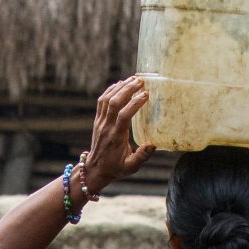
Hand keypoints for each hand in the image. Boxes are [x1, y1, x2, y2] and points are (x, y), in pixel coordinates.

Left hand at [82, 75, 154, 193]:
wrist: (95, 169)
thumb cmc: (116, 168)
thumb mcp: (131, 167)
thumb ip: (142, 156)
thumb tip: (153, 145)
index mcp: (116, 137)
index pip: (124, 115)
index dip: (134, 103)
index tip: (146, 94)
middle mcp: (107, 127)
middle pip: (114, 102)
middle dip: (128, 89)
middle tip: (141, 81)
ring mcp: (100, 122)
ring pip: (107, 99)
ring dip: (120, 87)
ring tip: (133, 79)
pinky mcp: (97, 120)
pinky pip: (101, 101)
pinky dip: (110, 90)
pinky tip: (120, 84)